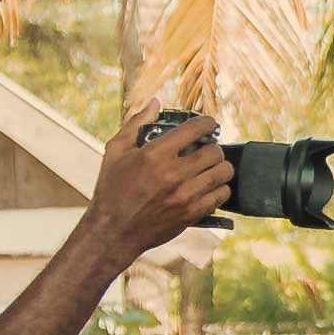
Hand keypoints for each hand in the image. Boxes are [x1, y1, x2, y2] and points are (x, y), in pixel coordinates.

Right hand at [90, 110, 233, 260]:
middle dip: (213, 147)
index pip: (195, 129)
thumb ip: (136, 124)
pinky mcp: (191, 214)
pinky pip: (221, 195)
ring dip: (220, 167)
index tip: (209, 124)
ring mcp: (185, 195)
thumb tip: (155, 102)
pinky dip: (219, 189)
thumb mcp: (115, 151)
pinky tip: (209, 187)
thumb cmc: (111, 189)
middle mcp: (173, 174)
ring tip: (211, 168)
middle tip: (207, 150)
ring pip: (223, 173)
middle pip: (215, 152)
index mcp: (155, 154)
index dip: (207, 122)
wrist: (112, 231)